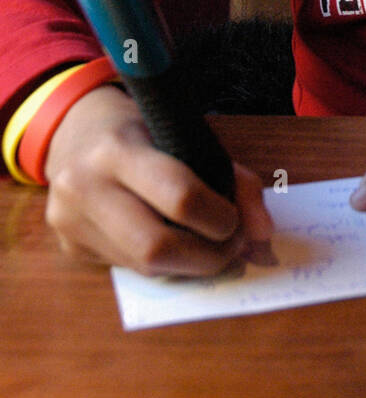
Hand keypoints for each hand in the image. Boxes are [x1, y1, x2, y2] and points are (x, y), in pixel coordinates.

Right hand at [43, 83, 271, 275]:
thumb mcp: (185, 133)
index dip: (219, 217)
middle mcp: (85, 187)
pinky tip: (175, 245)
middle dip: (207, 256)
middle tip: (232, 246)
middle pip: (156, 248)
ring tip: (210, 247)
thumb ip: (233, 176)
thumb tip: (264, 231)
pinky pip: (129, 268)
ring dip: (189, 265)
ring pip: (144, 267)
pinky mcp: (70, 247)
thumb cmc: (143, 129)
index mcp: (118, 149)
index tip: (236, 219)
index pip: (179, 197)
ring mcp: (70, 222)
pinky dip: (162, 264)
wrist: (74, 132)